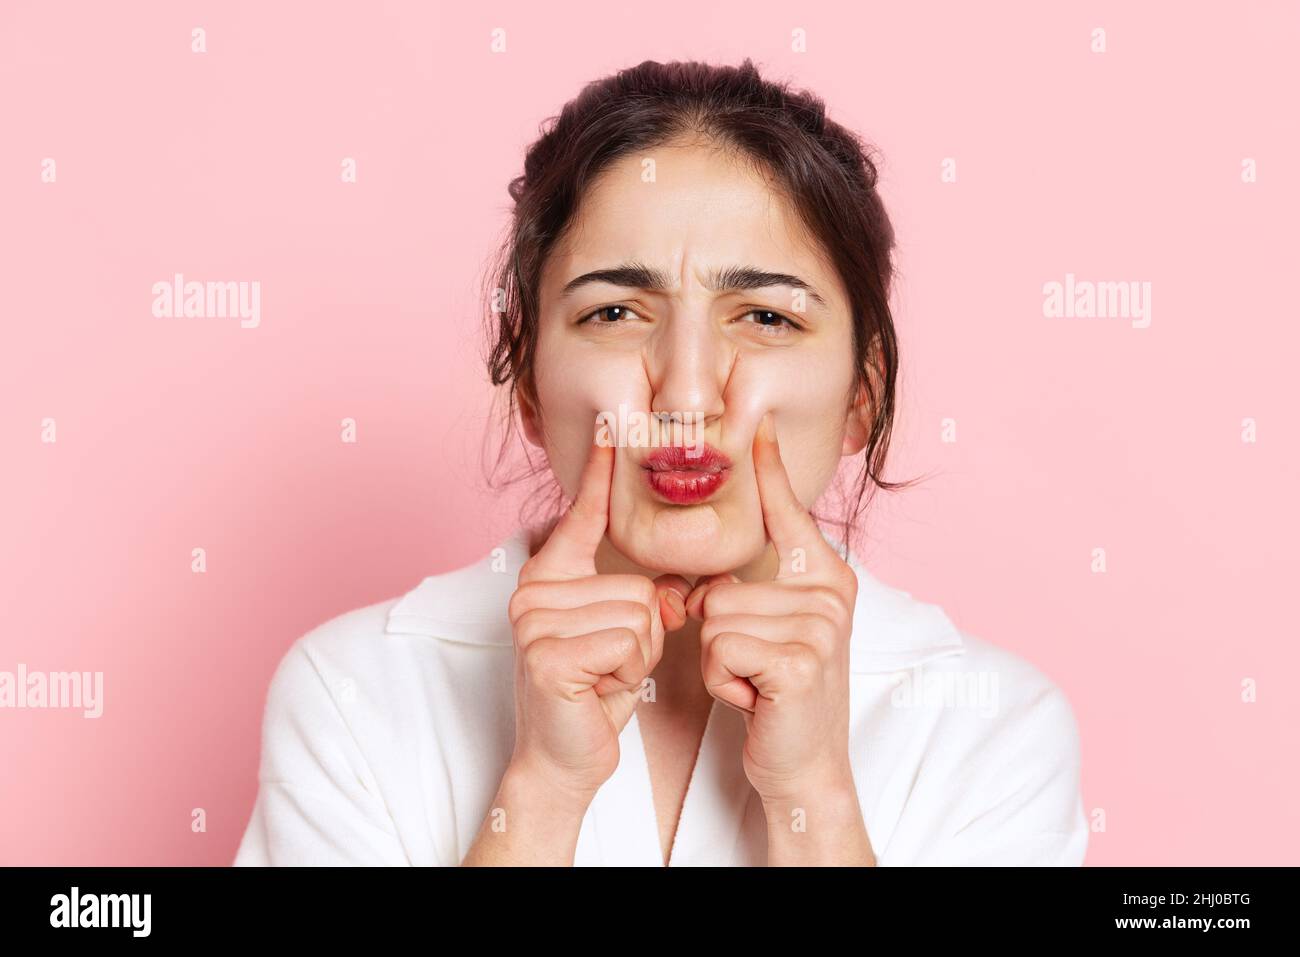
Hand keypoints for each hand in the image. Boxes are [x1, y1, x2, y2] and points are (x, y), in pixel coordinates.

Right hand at [506, 431, 690, 802]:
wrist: (564, 758)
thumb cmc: (596, 691)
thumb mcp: (627, 636)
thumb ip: (646, 599)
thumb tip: (681, 587)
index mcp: (549, 577)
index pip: (583, 518)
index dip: (601, 476)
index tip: (614, 426)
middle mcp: (533, 592)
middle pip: (638, 585)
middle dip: (645, 633)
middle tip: (611, 663)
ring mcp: (534, 622)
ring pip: (639, 614)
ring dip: (638, 656)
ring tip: (605, 676)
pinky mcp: (547, 654)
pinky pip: (628, 642)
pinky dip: (628, 673)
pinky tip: (599, 689)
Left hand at [685, 412, 859, 806]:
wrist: (804, 765)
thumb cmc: (776, 693)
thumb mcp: (769, 631)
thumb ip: (749, 591)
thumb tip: (697, 582)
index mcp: (824, 578)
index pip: (788, 514)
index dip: (769, 470)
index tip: (757, 422)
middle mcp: (829, 594)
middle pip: (718, 586)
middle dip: (718, 637)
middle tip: (755, 669)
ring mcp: (818, 627)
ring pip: (713, 619)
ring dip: (720, 663)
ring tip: (755, 682)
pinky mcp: (799, 661)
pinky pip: (719, 648)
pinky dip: (724, 682)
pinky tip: (756, 699)